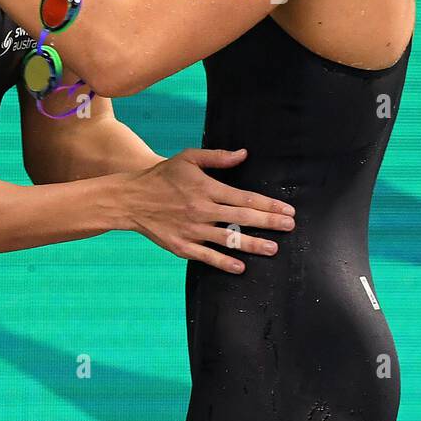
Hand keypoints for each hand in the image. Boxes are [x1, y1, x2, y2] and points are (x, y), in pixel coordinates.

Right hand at [124, 148, 295, 273]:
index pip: (245, 198)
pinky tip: (240, 267)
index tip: (287, 210)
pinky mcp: (181, 246)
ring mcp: (192, 230)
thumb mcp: (188, 158)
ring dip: (253, 245)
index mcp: (206, 188)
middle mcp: (202, 210)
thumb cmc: (163, 176)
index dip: (268, 205)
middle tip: (289, 227)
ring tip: (273, 248)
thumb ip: (217, 157)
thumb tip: (244, 154)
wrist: (131, 198)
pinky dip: (224, 262)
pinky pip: (206, 256)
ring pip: (228, 240)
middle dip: (269, 223)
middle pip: (242, 219)